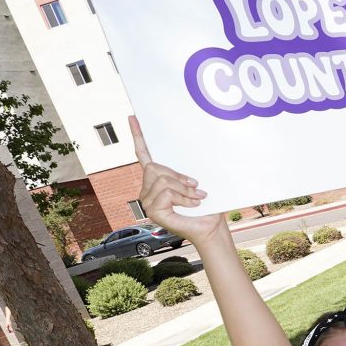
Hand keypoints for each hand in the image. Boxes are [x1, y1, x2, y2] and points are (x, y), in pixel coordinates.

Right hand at [131, 116, 226, 246]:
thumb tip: (188, 154)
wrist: (211, 227)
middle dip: (179, 177)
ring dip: (185, 190)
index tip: (134, 118)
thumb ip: (185, 171)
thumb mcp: (195, 182)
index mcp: (158, 179)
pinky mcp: (153, 211)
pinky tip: (192, 206)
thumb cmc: (206, 207)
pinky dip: (183, 198)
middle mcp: (148, 189)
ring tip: (197, 199)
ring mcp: (148, 201)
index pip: (144, 155)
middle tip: (197, 188)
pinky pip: (166, 192)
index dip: (139, 136)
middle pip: (155, 167)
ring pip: (163, 180)